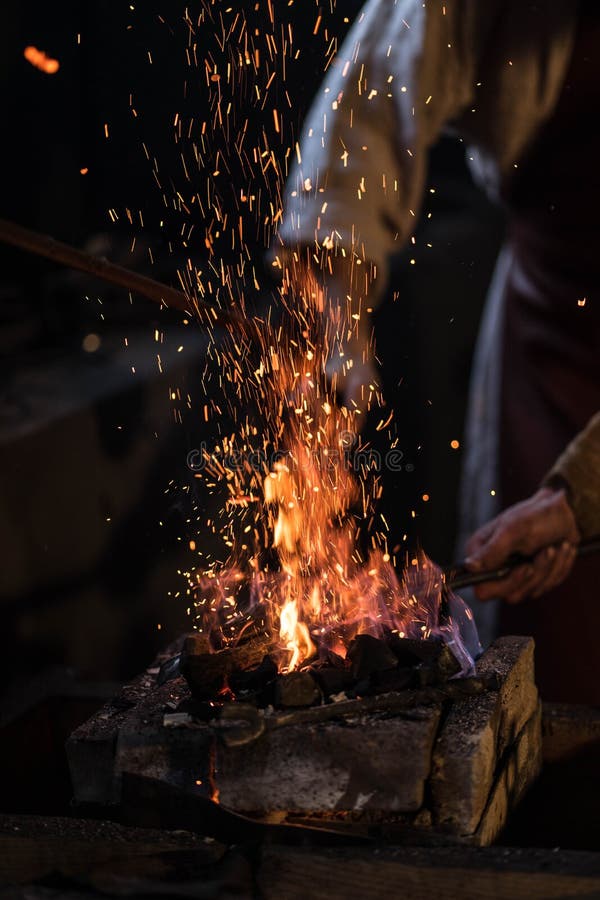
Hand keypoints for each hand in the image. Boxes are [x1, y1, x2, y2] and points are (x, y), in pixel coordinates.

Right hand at [464, 486, 579, 603]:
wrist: (565, 511)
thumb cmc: (536, 516)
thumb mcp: (513, 531)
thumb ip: (491, 551)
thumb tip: (469, 566)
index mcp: (481, 555)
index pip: (483, 589)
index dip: (504, 585)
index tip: (526, 567)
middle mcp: (494, 568)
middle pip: (510, 595)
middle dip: (535, 573)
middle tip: (548, 551)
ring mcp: (513, 574)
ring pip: (530, 592)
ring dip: (549, 568)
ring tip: (556, 545)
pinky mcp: (533, 578)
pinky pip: (546, 587)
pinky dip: (558, 568)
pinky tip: (562, 549)